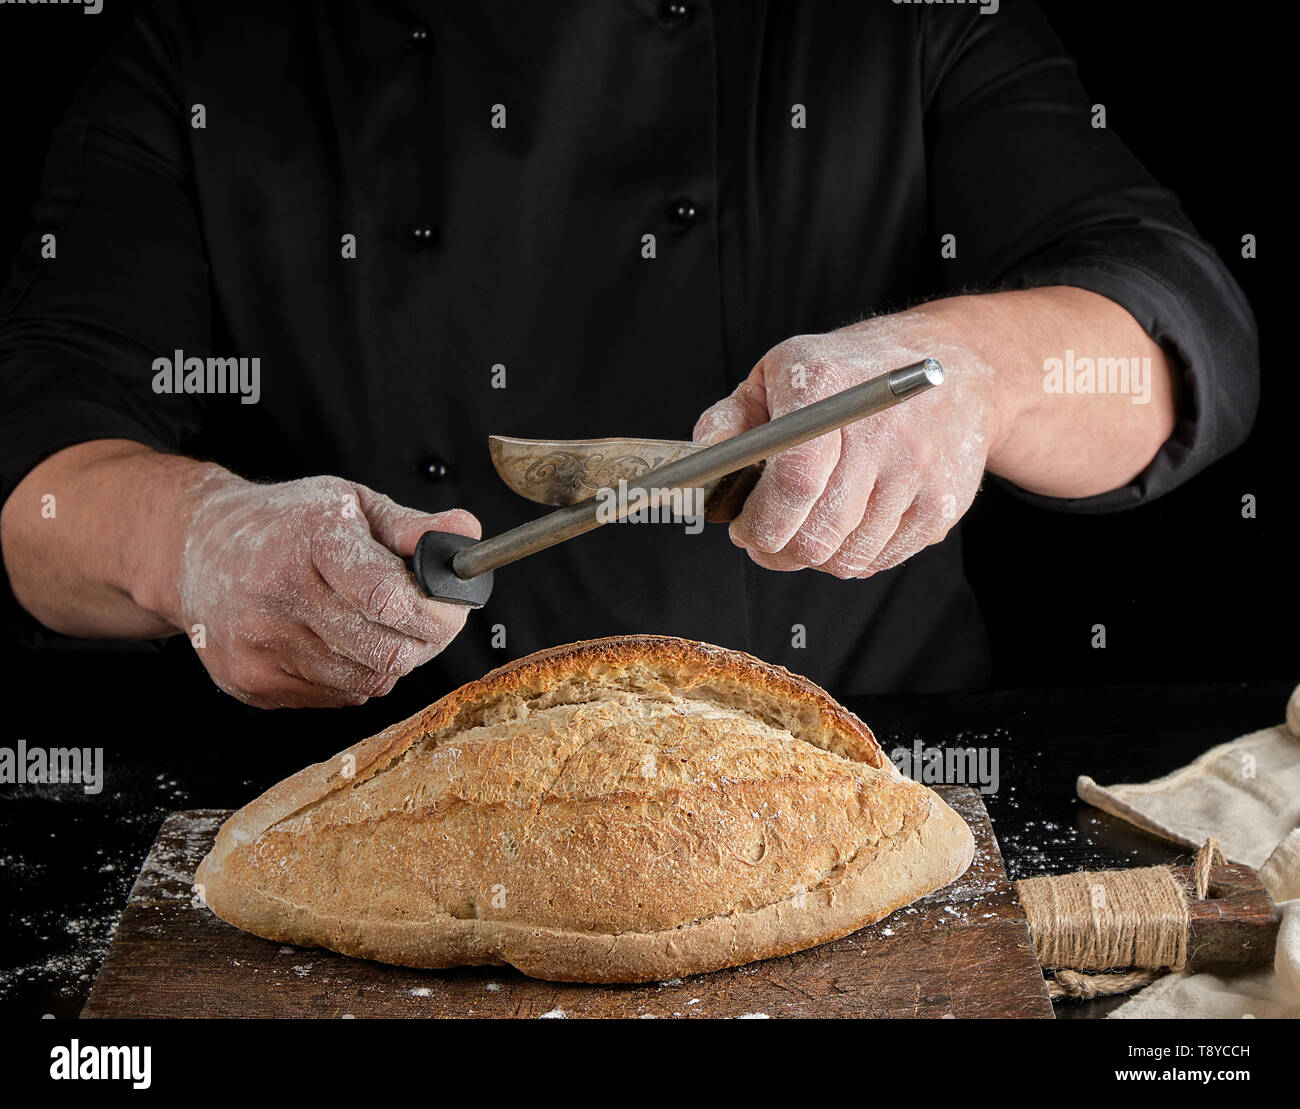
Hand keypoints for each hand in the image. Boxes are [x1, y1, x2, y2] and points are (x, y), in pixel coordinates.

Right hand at [170, 472, 479, 707]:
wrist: (196, 549)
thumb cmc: (282, 524)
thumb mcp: (352, 505)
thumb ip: (413, 527)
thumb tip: (465, 535)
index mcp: (310, 544)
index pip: (390, 599)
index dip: (435, 611)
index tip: (449, 605)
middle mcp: (279, 598)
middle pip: (389, 651)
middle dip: (424, 640)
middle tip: (423, 618)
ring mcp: (262, 648)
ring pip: (370, 680)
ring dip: (390, 658)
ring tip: (375, 624)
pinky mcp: (253, 683)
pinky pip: (340, 696)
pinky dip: (356, 674)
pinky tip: (339, 641)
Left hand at [694, 307, 996, 577]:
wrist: (954, 366)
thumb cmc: (848, 373)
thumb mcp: (780, 372)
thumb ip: (732, 416)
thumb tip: (707, 455)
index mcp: (827, 385)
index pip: (795, 480)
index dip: (763, 521)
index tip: (744, 530)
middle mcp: (880, 426)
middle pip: (819, 532)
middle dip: (779, 551)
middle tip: (766, 541)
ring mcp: (918, 469)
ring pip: (847, 556)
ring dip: (815, 556)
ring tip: (805, 529)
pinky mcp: (943, 504)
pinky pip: (881, 559)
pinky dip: (853, 556)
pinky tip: (845, 526)